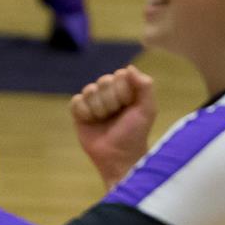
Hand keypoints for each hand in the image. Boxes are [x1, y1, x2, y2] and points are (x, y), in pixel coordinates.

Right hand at [70, 66, 156, 188]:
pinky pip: (76, 101)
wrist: (118, 157)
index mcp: (125, 89)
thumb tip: (129, 68)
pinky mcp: (79, 112)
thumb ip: (145, 87)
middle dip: (111, 101)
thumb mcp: (147, 110)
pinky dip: (84, 113)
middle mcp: (108, 92)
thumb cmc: (135, 134)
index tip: (129, 106)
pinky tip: (91, 122)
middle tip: (116, 116)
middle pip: (103, 81)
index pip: (119, 75)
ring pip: (89, 90)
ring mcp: (93, 101)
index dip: (123, 91)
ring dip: (99, 109)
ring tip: (104, 121)